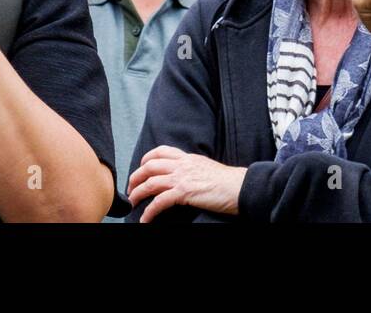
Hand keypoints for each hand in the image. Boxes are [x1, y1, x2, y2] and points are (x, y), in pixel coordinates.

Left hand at [128, 146, 246, 221]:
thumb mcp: (206, 167)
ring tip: (132, 204)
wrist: (239, 187)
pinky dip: (149, 212)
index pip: (161, 151)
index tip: (141, 168)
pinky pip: (160, 202)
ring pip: (150, 182)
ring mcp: (182, 177)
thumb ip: (192, 168)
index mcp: (188, 157)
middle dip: (136, 177)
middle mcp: (182, 164)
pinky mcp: (184, 192)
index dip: (146, 158)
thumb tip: (184, 175)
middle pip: (150, 166)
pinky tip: (145, 220)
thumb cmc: (227, 181)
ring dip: (138, 194)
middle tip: (131, 189)